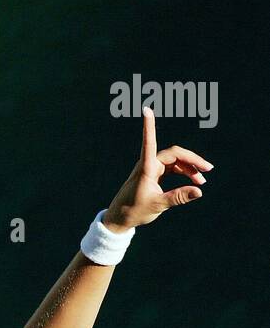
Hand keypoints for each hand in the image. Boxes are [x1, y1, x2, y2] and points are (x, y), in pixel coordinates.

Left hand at [103, 106, 213, 230]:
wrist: (120, 218)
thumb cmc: (134, 211)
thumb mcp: (158, 205)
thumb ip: (178, 197)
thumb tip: (199, 191)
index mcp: (146, 168)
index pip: (149, 142)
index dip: (149, 126)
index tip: (146, 109)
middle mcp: (148, 164)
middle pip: (175, 154)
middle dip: (192, 160)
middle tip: (208, 170)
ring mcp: (151, 168)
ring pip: (174, 161)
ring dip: (188, 168)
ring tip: (201, 180)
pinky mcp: (153, 173)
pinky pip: (171, 168)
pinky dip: (182, 172)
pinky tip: (193, 181)